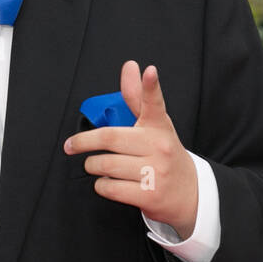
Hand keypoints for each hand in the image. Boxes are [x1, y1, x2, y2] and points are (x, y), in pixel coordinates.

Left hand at [64, 61, 198, 236]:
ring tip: (97, 166)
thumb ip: (137, 99)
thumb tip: (131, 66)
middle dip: (82, 143)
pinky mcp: (149, 195)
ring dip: (92, 166)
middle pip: (109, 138)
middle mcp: (160, 146)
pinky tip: (109, 182)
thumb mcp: (154, 126)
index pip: (154, 104)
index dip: (150, 87)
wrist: (190, 194)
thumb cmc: (163, 155)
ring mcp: (156, 171)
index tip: (149, 71)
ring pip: (104, 165)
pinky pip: (108, 187)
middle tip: (72, 146)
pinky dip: (101, 185)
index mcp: (159, 127)